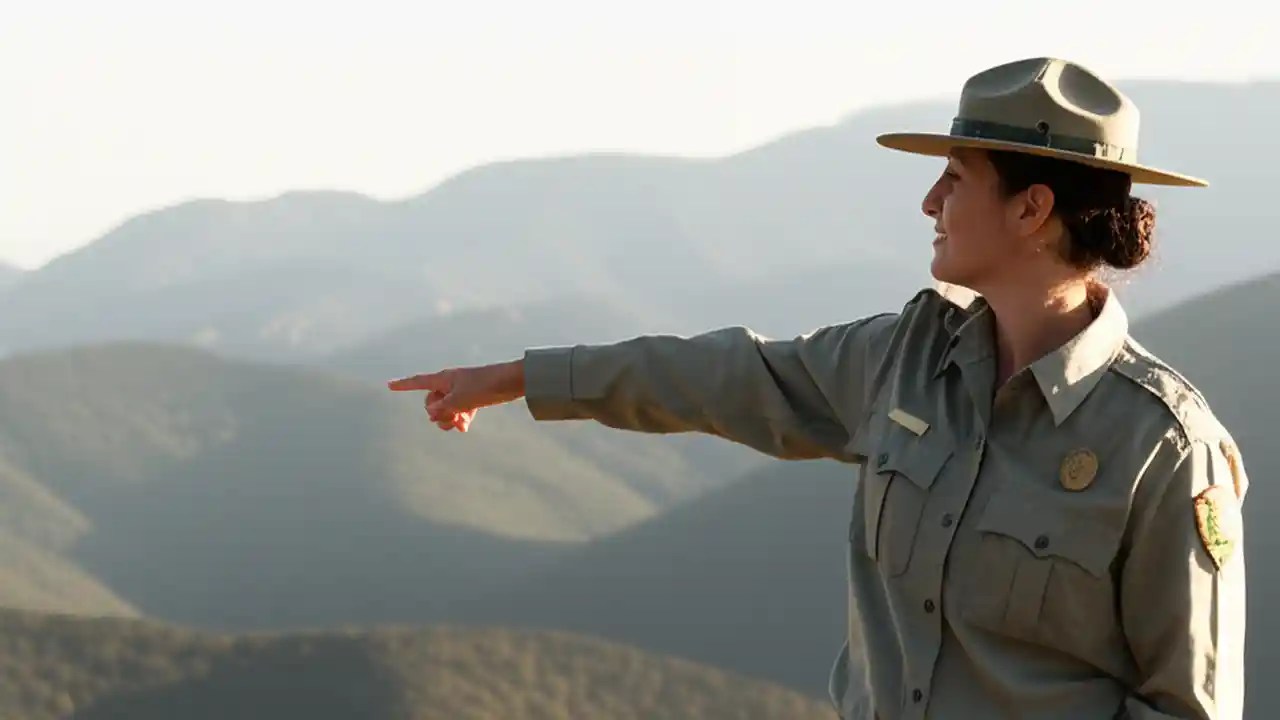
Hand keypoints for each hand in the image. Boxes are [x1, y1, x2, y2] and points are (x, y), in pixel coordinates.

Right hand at [386, 360, 524, 431]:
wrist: (510, 382)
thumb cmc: (484, 386)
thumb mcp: (459, 400)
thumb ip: (442, 408)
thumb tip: (431, 413)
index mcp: (443, 379)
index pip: (418, 382)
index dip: (403, 385)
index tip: (388, 385)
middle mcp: (449, 384)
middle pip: (432, 403)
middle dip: (438, 414)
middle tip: (452, 418)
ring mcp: (460, 392)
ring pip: (446, 410)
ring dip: (449, 419)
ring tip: (461, 423)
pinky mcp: (472, 398)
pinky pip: (459, 411)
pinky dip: (460, 419)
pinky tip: (465, 426)